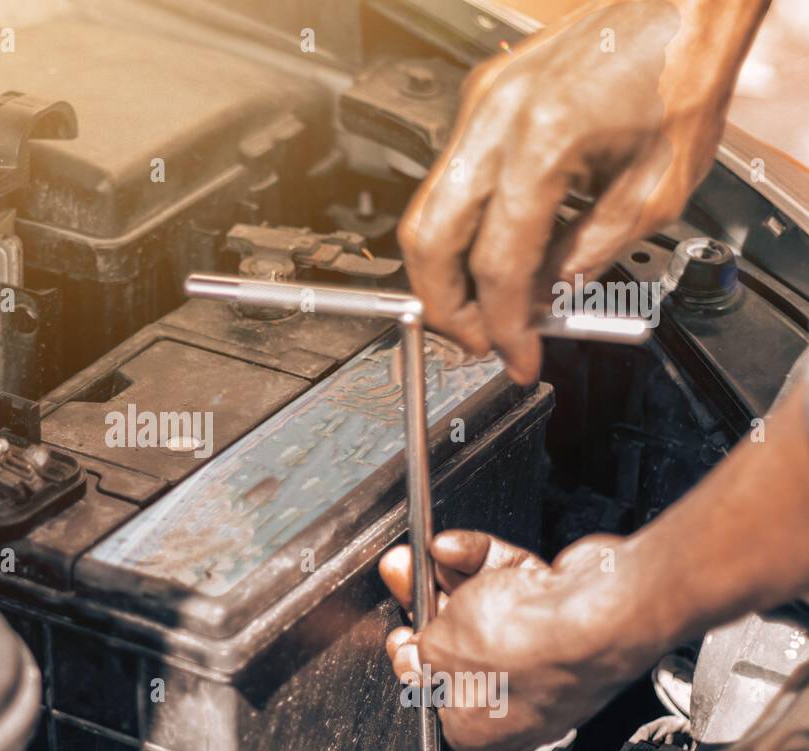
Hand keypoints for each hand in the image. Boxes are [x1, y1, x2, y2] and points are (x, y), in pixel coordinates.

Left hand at [378, 530, 665, 750]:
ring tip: (423, 552)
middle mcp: (516, 701)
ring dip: (447, 575)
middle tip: (401, 576)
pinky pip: (508, 582)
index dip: (411, 660)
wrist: (600, 611)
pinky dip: (482, 562)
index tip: (399, 636)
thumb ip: (423, 644)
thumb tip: (424, 640)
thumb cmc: (528, 650)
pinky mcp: (558, 608)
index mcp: (484, 735)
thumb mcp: (440, 652)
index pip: (434, 696)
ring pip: (481, 607)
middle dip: (424, 605)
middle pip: (457, 645)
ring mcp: (541, 652)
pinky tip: (455, 548)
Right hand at [397, 0, 768, 383]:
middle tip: (477, 341)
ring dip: (451, 271)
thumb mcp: (659, 186)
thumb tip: (548, 299)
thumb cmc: (680, 68)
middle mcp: (494, 122)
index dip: (503, 325)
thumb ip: (594, 250)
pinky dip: (467, 228)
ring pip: (429, 212)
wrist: (677, 0)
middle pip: (428, 240)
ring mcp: (478, 108)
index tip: (516, 357)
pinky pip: (453, 181)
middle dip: (445, 306)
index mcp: (542, 143)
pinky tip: (502, 250)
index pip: (498, 263)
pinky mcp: (480, 102)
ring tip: (490, 305)